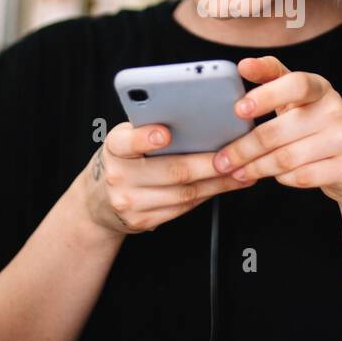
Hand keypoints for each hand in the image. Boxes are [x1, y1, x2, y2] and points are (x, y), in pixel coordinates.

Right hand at [81, 121, 255, 235]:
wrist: (98, 200)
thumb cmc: (125, 158)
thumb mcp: (127, 138)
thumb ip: (151, 128)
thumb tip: (199, 118)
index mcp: (114, 147)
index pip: (127, 141)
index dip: (145, 138)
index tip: (164, 133)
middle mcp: (118, 176)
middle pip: (171, 171)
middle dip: (209, 165)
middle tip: (235, 157)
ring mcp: (130, 202)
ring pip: (184, 194)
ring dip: (218, 183)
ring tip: (243, 172)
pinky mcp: (143, 221)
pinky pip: (183, 208)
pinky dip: (208, 195)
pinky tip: (226, 185)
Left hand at [211, 56, 341, 208]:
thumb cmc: (316, 126)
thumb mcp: (299, 100)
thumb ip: (272, 80)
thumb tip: (243, 65)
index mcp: (320, 87)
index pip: (294, 84)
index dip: (266, 94)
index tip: (239, 107)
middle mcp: (336, 109)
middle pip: (278, 131)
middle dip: (244, 148)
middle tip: (221, 160)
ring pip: (286, 157)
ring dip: (256, 167)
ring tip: (237, 172)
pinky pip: (302, 176)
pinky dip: (282, 178)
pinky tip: (274, 176)